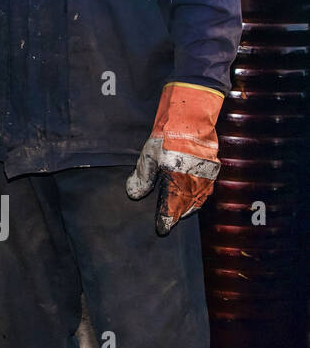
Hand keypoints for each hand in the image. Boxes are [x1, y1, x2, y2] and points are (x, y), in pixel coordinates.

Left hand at [126, 82, 223, 235]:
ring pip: (198, 199)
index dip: (166, 219)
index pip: (170, 207)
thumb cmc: (166, 135)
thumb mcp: (148, 156)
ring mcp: (206, 175)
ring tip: (181, 214)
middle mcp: (194, 181)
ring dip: (189, 208)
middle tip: (169, 224)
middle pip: (185, 206)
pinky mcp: (213, 168)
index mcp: (176, 179)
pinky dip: (201, 198)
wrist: (190, 117)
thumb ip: (142, 177)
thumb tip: (134, 195)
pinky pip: (207, 190)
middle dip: (177, 216)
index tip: (161, 229)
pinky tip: (196, 199)